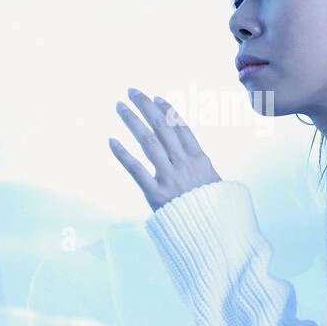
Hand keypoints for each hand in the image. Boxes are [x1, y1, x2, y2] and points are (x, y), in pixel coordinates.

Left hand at [109, 87, 221, 213]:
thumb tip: (193, 158)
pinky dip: (122, 154)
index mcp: (199, 159)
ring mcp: (169, 177)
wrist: (215, 234)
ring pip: (148, 141)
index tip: (156, 98)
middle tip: (132, 91)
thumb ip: (201, 168)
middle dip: (146, 106)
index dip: (168, 111)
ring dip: (132, 121)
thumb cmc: (216, 211)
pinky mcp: (156, 194)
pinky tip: (111, 140)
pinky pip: (136, 170)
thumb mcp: (215, 183)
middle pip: (162, 127)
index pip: (181, 127)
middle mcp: (184, 164)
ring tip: (119, 106)